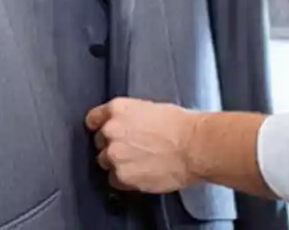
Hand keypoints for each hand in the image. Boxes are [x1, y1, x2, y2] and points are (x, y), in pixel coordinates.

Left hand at [85, 98, 202, 193]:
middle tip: (133, 148)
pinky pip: (114, 180)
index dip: (100, 126)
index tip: (105, 132)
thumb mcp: (150, 109)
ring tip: (140, 162)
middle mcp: (111, 131)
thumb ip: (129, 117)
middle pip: (99, 142)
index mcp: (117, 109)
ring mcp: (114, 155)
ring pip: (105, 162)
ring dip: (118, 163)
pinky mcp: (122, 176)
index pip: (93, 118)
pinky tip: (142, 172)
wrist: (194, 147)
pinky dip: (126, 179)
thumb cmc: (181, 127)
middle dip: (113, 145)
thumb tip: (125, 127)